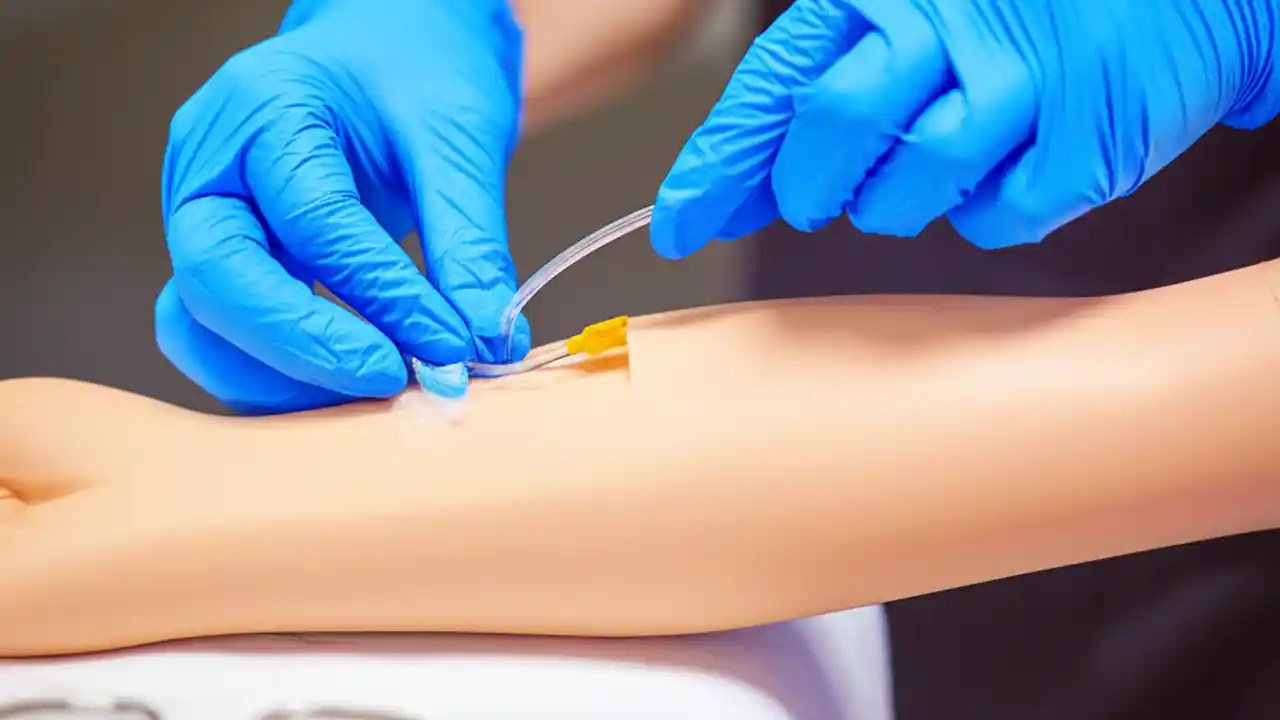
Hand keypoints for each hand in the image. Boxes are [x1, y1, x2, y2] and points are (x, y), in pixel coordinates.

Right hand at [156, 0, 530, 413]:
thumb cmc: (418, 69)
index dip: (383, 297)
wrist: (395, 47)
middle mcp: (210, 165)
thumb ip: (469, 243)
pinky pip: (223, 337)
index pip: (313, 223)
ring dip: (283, 378)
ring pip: (201, 323)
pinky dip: (280, 375)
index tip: (450, 345)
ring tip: (379, 391)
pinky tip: (351, 384)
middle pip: (220, 280)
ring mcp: (205, 217)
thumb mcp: (457, 139)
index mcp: (263, 109)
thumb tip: (488, 343)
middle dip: (308, 348)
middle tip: (397, 382)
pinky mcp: (225, 262)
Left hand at [651, 0, 1279, 258]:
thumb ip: (814, 91)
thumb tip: (727, 187)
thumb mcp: (908, 21)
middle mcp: (949, 22)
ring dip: (895, 202)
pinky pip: (991, 220)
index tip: (679, 224)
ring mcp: (1020, 85)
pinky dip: (981, 211)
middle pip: (833, 126)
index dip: (719, 162)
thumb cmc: (1020, 12)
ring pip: (907, 187)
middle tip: (816, 196)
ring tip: (927, 165)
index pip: (775, 80)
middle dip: (808, 184)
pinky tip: (1002, 168)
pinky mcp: (1080, 148)